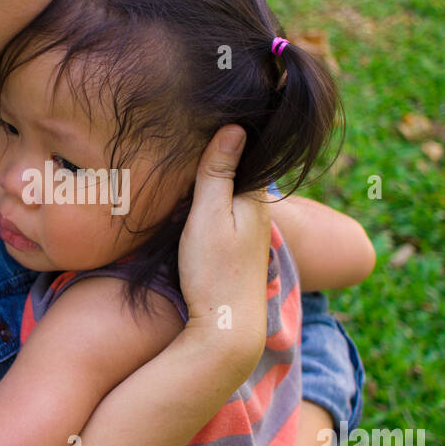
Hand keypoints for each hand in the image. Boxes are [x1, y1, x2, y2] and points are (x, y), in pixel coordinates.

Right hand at [178, 125, 270, 377]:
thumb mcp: (209, 215)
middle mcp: (259, 214)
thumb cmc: (213, 271)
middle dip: (219, 156)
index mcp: (256, 197)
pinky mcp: (237, 253)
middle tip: (187, 133)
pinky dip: (210, 204)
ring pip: (230, 196)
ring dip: (212, 182)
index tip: (202, 114)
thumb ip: (219, 173)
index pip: (244, 151)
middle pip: (237, 174)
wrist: (226, 330)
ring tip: (185, 162)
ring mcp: (250, 235)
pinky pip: (225, 215)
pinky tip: (192, 205)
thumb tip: (236, 126)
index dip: (224, 135)